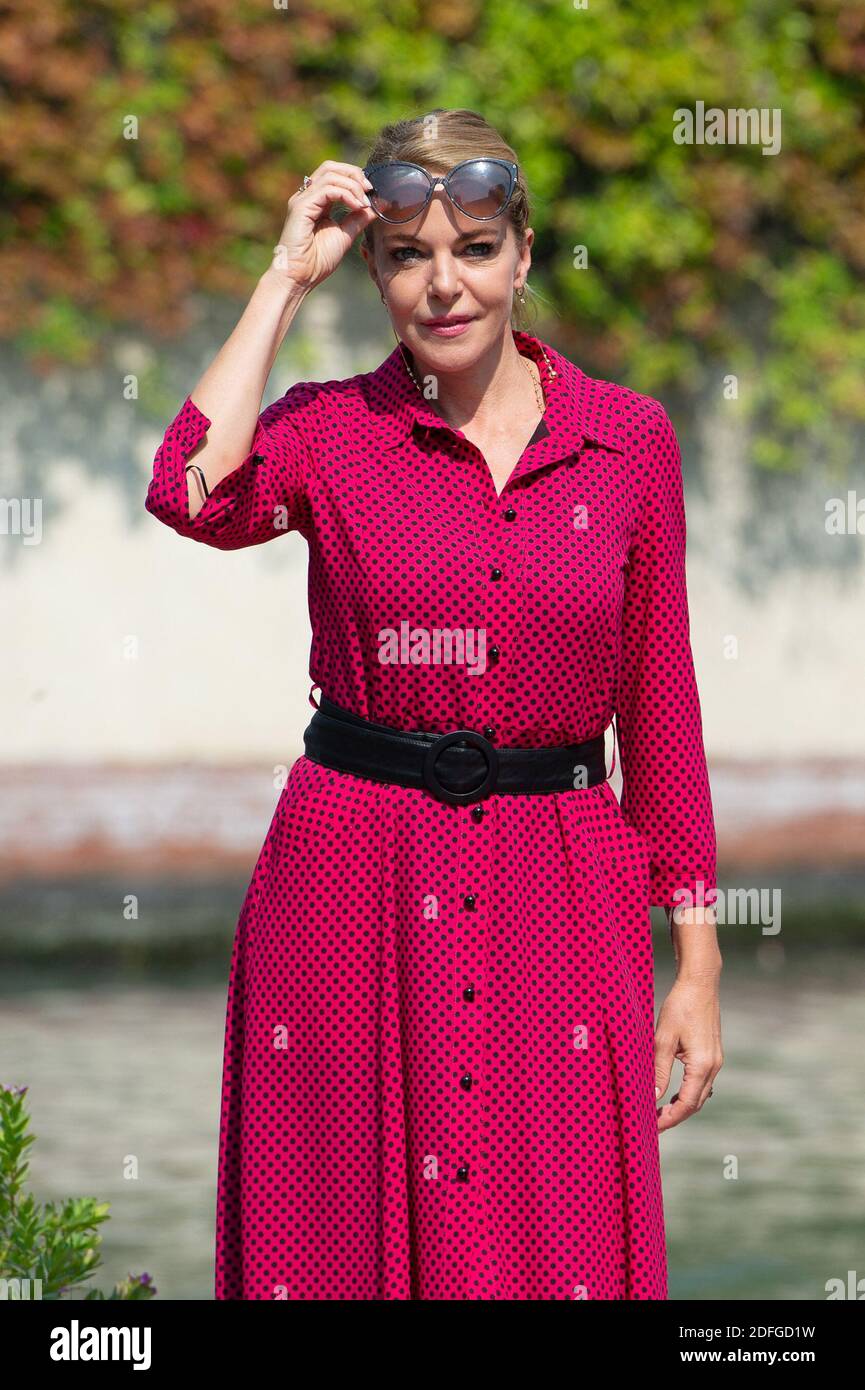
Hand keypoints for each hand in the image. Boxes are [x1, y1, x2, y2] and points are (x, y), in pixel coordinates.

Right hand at [268, 160, 376, 292]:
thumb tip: (378, 205)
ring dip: (352, 186)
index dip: (355, 178)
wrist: (299, 277)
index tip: (372, 193)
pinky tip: (356, 206)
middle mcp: (307, 196)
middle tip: (369, 189)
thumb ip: (359, 219)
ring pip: (330, 175)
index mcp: (316, 201)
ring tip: (364, 203)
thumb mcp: (345, 235)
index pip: (335, 175)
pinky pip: (327, 189)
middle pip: (331, 167)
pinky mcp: (300, 206)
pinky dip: (345, 194)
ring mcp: (302, 199)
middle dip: (354, 174)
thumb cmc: (317, 261)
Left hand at [654, 971, 722, 1131]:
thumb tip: (654, 1096)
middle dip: (676, 1116)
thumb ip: (659, 1069)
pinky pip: (702, 1082)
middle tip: (654, 1125)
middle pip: (696, 1103)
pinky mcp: (713, 1054)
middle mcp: (713, 1066)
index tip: (653, 1128)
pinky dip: (689, 1093)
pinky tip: (674, 1093)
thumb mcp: (663, 1038)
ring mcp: (716, 1060)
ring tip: (661, 1113)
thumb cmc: (680, 1006)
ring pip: (700, 1094)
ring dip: (682, 1106)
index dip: (670, 1119)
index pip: (686, 1104)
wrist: (700, 984)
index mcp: (702, 1065)